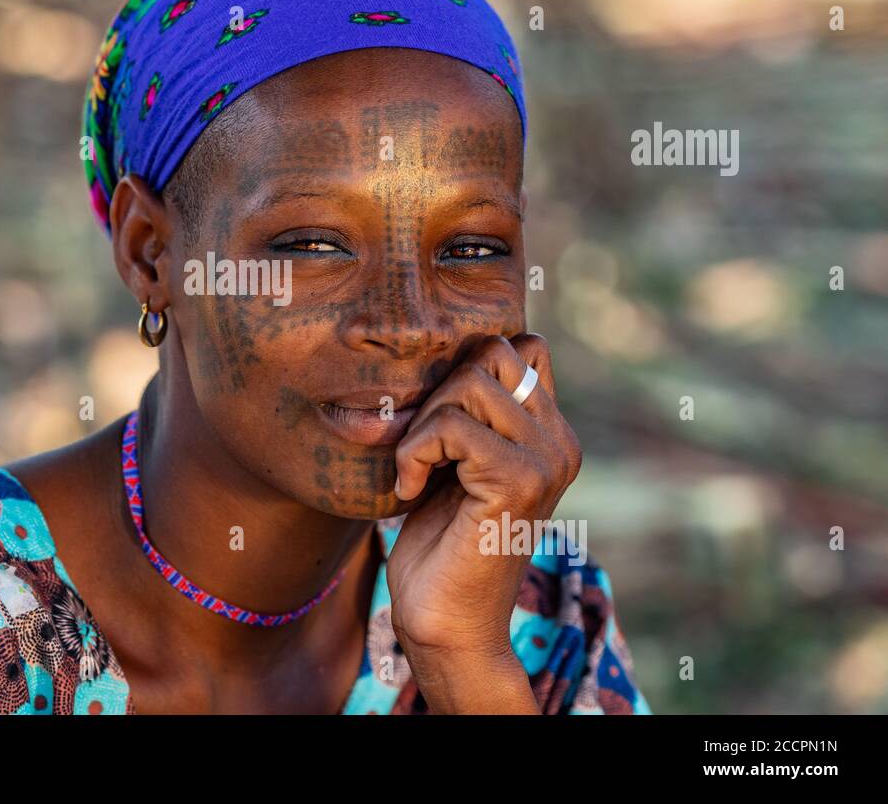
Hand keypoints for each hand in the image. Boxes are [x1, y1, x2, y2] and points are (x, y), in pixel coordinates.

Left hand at [384, 333, 582, 712]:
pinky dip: (415, 453)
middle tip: (421, 446)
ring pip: (469, 382)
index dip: (467, 365)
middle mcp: (559, 440)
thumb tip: (442, 351)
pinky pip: (451, 426)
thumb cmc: (438, 545)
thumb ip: (466, 412)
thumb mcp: (454, 462)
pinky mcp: (518, 480)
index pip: (521, 346)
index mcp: (549, 432)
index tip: (437, 420)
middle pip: (494, 351)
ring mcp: (545, 459)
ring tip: (417, 469)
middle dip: (441, 388)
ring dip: (423, 423)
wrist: (446, 623)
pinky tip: (411, 490)